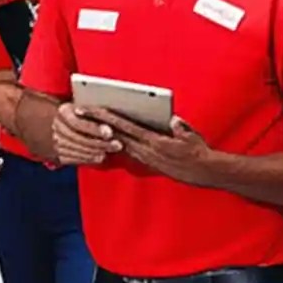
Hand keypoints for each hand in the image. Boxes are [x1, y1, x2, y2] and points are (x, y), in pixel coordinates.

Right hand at [53, 103, 121, 164]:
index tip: (110, 133)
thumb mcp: (86, 108)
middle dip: (100, 143)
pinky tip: (100, 156)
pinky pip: (74, 158)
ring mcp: (56, 142)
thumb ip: (95, 113)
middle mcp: (57, 127)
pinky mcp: (58, 154)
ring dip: (96, 151)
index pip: (77, 123)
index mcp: (63, 112)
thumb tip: (110, 121)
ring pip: (78, 149)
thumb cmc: (79, 114)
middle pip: (79, 139)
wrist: (59, 125)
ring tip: (111, 151)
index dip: (94, 129)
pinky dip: (89, 158)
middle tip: (117, 145)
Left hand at [85, 110, 213, 185]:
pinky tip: (105, 138)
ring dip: (102, 133)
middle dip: (95, 123)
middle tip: (77, 112)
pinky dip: (114, 144)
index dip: (105, 117)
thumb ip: (178, 127)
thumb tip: (171, 120)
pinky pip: (126, 151)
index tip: (89, 109)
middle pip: (114, 134)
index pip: (123, 126)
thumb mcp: (190, 135)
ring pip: (117, 143)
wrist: (205, 173)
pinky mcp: (146, 163)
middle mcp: (144, 151)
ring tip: (86, 122)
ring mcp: (144, 158)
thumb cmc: (198, 151)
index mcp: (153, 142)